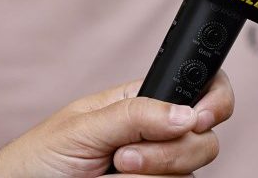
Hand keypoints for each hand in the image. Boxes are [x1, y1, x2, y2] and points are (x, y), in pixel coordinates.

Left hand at [0, 74, 233, 177]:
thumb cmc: (43, 155)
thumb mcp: (85, 126)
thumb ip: (136, 115)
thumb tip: (186, 113)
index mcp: (144, 102)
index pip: (202, 89)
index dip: (215, 100)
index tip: (197, 118)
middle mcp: (158, 134)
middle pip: (204, 139)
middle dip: (170, 151)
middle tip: (124, 157)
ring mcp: (159, 169)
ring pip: (189, 172)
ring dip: (153, 175)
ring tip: (112, 172)